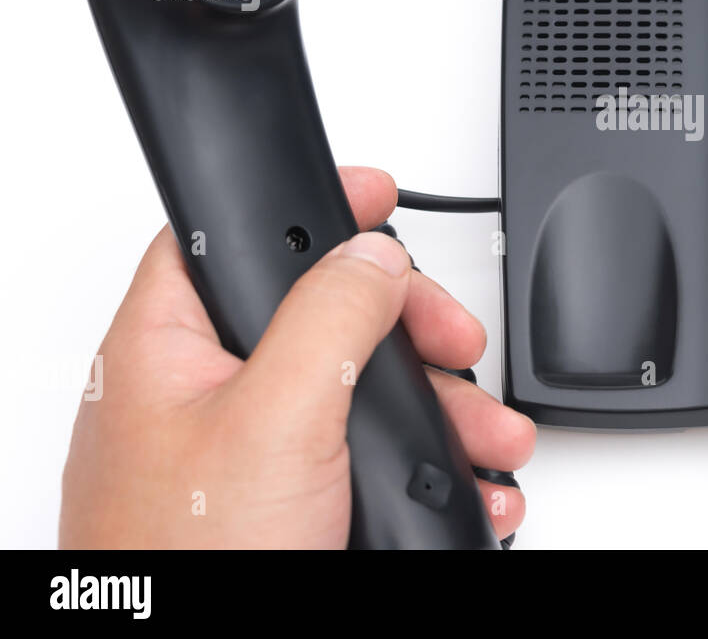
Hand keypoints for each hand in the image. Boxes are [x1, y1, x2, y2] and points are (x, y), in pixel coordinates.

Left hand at [60, 167, 533, 547]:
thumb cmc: (190, 566)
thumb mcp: (275, 418)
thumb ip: (328, 319)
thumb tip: (371, 258)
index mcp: (169, 349)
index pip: (231, 236)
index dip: (307, 206)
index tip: (375, 192)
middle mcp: (205, 394)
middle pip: (321, 312)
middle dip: (409, 326)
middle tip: (454, 342)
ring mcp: (244, 453)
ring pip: (357, 390)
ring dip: (436, 404)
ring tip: (486, 435)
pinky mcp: (284, 503)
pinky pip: (363, 454)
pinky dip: (421, 460)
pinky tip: (460, 480)